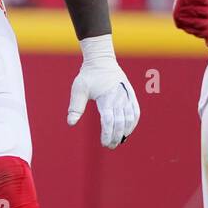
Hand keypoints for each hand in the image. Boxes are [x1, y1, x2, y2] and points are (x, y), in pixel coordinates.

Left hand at [67, 34, 140, 148]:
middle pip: (120, 122)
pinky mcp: (131, 95)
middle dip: (116, 136)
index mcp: (106, 97)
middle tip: (109, 146)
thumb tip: (71, 123)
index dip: (107, 134)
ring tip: (118, 141)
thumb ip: (75, 106)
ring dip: (126, 132)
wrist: (102, 61)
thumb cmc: (88, 76)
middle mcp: (119, 98)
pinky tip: (127, 132)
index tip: (103, 143)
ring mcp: (127, 96)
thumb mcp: (78, 88)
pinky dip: (133, 123)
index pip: (109, 120)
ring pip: (131, 119)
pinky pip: (136, 112)